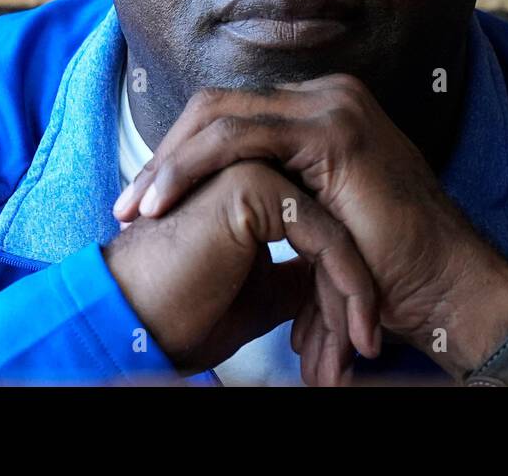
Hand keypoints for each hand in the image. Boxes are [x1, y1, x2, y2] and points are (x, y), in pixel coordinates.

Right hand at [105, 160, 381, 382]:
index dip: (347, 281)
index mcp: (257, 176)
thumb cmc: (186, 313)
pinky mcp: (251, 181)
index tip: (362, 337)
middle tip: (369, 345)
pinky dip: (344, 287)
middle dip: (358, 287)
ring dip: (354, 292)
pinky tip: (353, 335)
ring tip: (365, 347)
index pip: (328, 221)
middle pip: (336, 222)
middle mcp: (257, 159)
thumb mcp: (263, 291)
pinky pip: (323, 236)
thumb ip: (299, 271)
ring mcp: (253, 161)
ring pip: (336, 229)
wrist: (137, 326)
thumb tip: (335, 276)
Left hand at [114, 74, 507, 376]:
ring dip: (167, 162)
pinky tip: (162, 200)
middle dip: (165, 154)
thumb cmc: (391, 274)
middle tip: (126, 202)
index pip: (233, 115)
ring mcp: (332, 106)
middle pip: (218, 107)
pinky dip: (190, 167)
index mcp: (324, 113)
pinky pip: (238, 137)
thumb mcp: (319, 229)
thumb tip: (226, 220)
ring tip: (134, 207)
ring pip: (218, 116)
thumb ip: (278, 209)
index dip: (184, 154)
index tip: (148, 199)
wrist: (448, 289)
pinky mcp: (331, 131)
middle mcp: (328, 96)